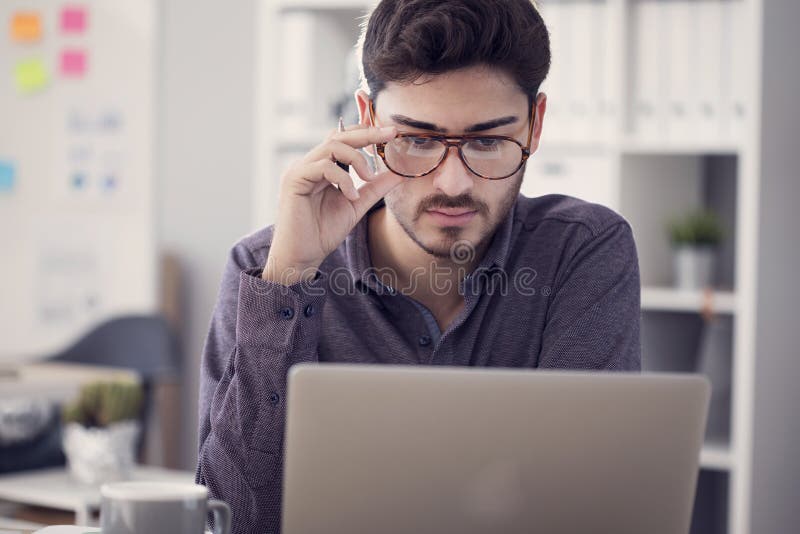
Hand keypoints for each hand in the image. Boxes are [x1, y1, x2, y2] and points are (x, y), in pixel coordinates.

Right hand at [263, 124, 400, 284]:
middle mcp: (310, 164)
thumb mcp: (357, 205)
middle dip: (367, 133)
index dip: (366, 132)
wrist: (303, 256)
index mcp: (322, 167)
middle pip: (339, 136)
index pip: (343, 140)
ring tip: (369, 178)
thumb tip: (398, 173)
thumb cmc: (324, 232)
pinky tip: (352, 196)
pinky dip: (343, 179)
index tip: (391, 133)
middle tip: (390, 134)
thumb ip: (375, 188)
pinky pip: (324, 166)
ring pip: (332, 146)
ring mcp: (300, 169)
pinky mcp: (294, 179)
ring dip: (357, 159)